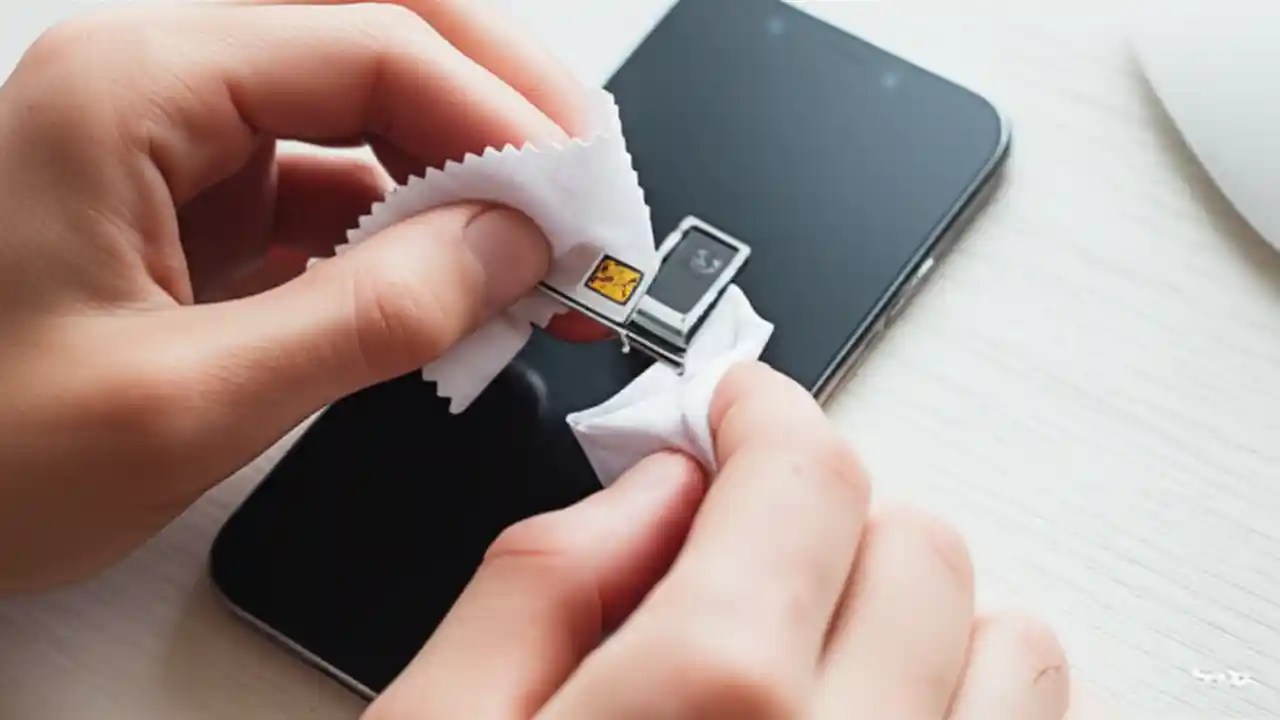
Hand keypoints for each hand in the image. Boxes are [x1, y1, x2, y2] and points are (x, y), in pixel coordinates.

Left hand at [0, 0, 592, 592]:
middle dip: (499, 110)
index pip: (373, 46)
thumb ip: (368, 317)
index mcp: (130, 89)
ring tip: (538, 252)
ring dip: (465, 175)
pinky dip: (412, 231)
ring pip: (365, 113)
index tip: (580, 207)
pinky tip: (461, 282)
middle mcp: (154, 87)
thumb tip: (504, 253)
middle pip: (378, 39)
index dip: (502, 124)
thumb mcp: (183, 403)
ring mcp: (176, 145)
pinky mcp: (194, 207)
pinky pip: (333, 186)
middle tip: (583, 191)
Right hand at [366, 363, 1070, 719]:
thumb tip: (642, 488)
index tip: (738, 407)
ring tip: (825, 632)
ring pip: (1013, 647)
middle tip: (749, 534)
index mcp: (711, 704)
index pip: (802, 472)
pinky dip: (972, 696)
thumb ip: (535, 590)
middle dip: (831, 505)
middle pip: (919, 541)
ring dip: (924, 604)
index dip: (766, 412)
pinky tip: (879, 713)